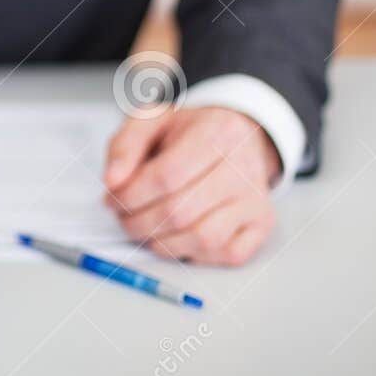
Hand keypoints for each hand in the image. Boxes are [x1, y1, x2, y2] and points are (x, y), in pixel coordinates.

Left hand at [103, 105, 280, 265]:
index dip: (130, 195)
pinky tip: (177, 237)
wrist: (236, 137)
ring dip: (162, 243)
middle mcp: (244, 167)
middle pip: (180, 212)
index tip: (112, 198)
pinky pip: (228, 253)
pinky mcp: (263, 224)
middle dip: (138, 222)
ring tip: (145, 228)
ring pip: (203, 238)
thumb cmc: (190, 132)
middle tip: (124, 217)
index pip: (166, 176)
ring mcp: (256, 199)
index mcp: (218, 132)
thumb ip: (125, 146)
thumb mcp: (151, 121)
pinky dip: (195, 253)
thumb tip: (112, 181)